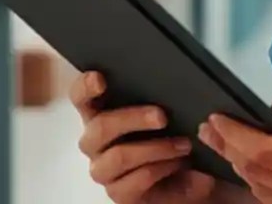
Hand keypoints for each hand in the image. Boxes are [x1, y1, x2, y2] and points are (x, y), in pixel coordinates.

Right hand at [71, 71, 227, 202]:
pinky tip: (177, 162)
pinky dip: (161, 168)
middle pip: (100, 126)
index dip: (85, 87)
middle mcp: (96, 142)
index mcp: (101, 114)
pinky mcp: (118, 193)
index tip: (100, 79)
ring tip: (183, 144)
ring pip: (119, 156)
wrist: (190, 175)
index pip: (81, 97)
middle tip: (162, 116)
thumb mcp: (168, 112)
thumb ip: (157, 96)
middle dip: (133, 118)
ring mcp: (104, 170)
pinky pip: (135, 180)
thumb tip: (165, 79)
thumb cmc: (172, 137)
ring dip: (156, 148)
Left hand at [199, 95, 271, 203]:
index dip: (236, 134)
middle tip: (210, 126)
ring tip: (223, 143)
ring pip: (260, 191)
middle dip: (228, 147)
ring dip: (239, 166)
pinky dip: (258, 185)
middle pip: (256, 173)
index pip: (267, 152)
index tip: (218, 117)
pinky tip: (253, 172)